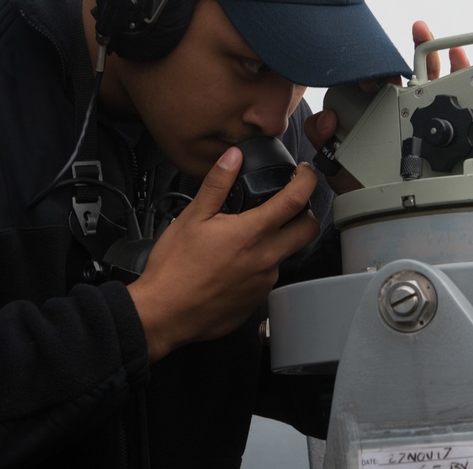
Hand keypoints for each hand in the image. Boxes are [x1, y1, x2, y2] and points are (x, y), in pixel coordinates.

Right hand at [127, 147, 320, 361]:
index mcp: (251, 233)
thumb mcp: (192, 217)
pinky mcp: (258, 300)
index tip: (305, 173)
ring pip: (287, 254)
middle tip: (289, 205)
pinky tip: (237, 263)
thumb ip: (217, 184)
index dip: (307, 180)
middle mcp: (266, 258)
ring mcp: (264, 282)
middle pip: (308, 230)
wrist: (164, 314)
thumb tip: (233, 157)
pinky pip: (270, 276)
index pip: (295, 199)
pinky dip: (261, 264)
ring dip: (278, 241)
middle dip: (306, 213)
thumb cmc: (174, 268)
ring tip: (248, 237)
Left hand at [305, 20, 470, 193]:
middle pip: (400, 75)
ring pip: (426, 76)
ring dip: (427, 50)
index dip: (367, 71)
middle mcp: (400, 109)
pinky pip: (453, 92)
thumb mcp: (339, 165)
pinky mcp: (446, 119)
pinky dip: (458, 69)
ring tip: (421, 32)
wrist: (393, 212)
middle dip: (398, 55)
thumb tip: (326, 117)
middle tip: (395, 43)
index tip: (366, 70)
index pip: (371, 82)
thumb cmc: (368, 188)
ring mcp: (424, 112)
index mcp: (374, 114)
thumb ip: (323, 140)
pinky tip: (455, 53)